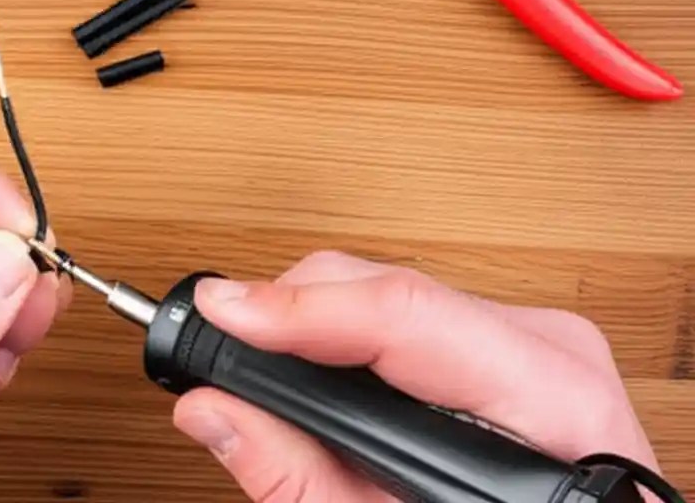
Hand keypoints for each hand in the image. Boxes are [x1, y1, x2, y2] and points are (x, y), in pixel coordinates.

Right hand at [172, 251, 656, 501]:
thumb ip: (303, 480)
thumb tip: (215, 412)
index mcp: (549, 397)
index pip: (401, 313)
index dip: (298, 309)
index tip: (226, 312)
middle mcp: (544, 345)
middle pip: (385, 286)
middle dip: (289, 313)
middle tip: (222, 354)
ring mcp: (529, 335)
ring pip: (386, 285)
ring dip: (313, 324)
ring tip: (267, 374)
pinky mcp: (506, 338)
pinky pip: (404, 307)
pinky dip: (346, 334)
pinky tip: (318, 372)